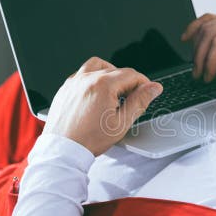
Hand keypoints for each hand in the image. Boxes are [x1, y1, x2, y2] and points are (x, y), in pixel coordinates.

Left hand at [43, 57, 162, 155]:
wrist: (63, 149)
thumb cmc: (89, 139)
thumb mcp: (121, 122)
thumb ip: (139, 101)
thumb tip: (153, 88)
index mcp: (103, 85)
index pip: (131, 74)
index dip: (144, 83)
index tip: (147, 91)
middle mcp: (87, 79)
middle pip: (116, 70)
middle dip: (128, 81)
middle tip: (132, 98)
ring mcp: (74, 82)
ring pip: (98, 66)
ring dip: (110, 73)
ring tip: (114, 90)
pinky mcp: (66, 88)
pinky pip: (83, 73)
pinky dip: (94, 78)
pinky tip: (97, 93)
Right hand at [181, 13, 215, 83]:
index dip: (210, 60)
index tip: (208, 77)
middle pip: (210, 34)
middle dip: (200, 56)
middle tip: (199, 76)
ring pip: (206, 28)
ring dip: (196, 46)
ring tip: (196, 67)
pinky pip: (209, 22)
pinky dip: (196, 29)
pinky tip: (186, 38)